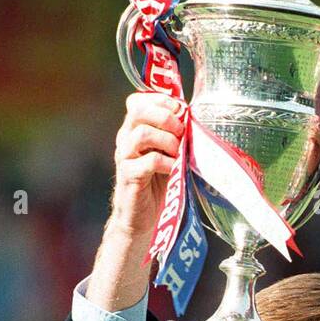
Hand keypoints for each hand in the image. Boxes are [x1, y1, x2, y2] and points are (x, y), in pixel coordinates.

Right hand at [111, 91, 185, 239]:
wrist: (142, 220)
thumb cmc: (159, 186)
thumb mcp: (169, 155)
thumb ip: (175, 136)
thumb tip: (194, 118)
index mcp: (133, 130)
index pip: (137, 101)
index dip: (160, 100)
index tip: (180, 110)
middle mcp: (125, 139)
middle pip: (137, 111)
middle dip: (165, 117)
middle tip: (181, 132)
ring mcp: (124, 157)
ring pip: (142, 133)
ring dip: (167, 140)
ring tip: (178, 152)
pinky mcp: (129, 177)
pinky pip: (149, 160)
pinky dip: (166, 162)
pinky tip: (173, 169)